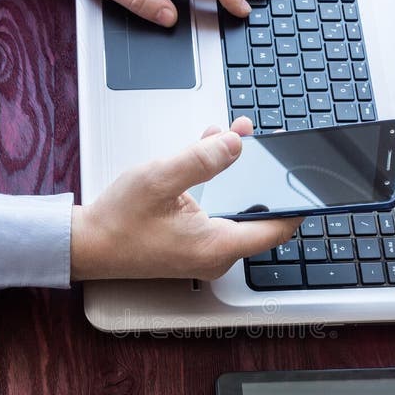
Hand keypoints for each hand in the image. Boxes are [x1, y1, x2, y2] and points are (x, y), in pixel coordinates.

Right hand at [70, 118, 300, 281]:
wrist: (88, 246)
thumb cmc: (117, 222)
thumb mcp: (160, 178)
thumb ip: (202, 159)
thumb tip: (236, 144)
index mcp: (218, 245)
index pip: (278, 228)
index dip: (296, 201)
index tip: (307, 178)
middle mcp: (217, 255)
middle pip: (257, 214)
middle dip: (258, 174)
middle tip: (257, 140)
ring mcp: (207, 253)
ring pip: (236, 210)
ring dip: (234, 174)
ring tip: (227, 138)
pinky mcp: (195, 246)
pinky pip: (218, 213)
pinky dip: (218, 186)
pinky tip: (208, 156)